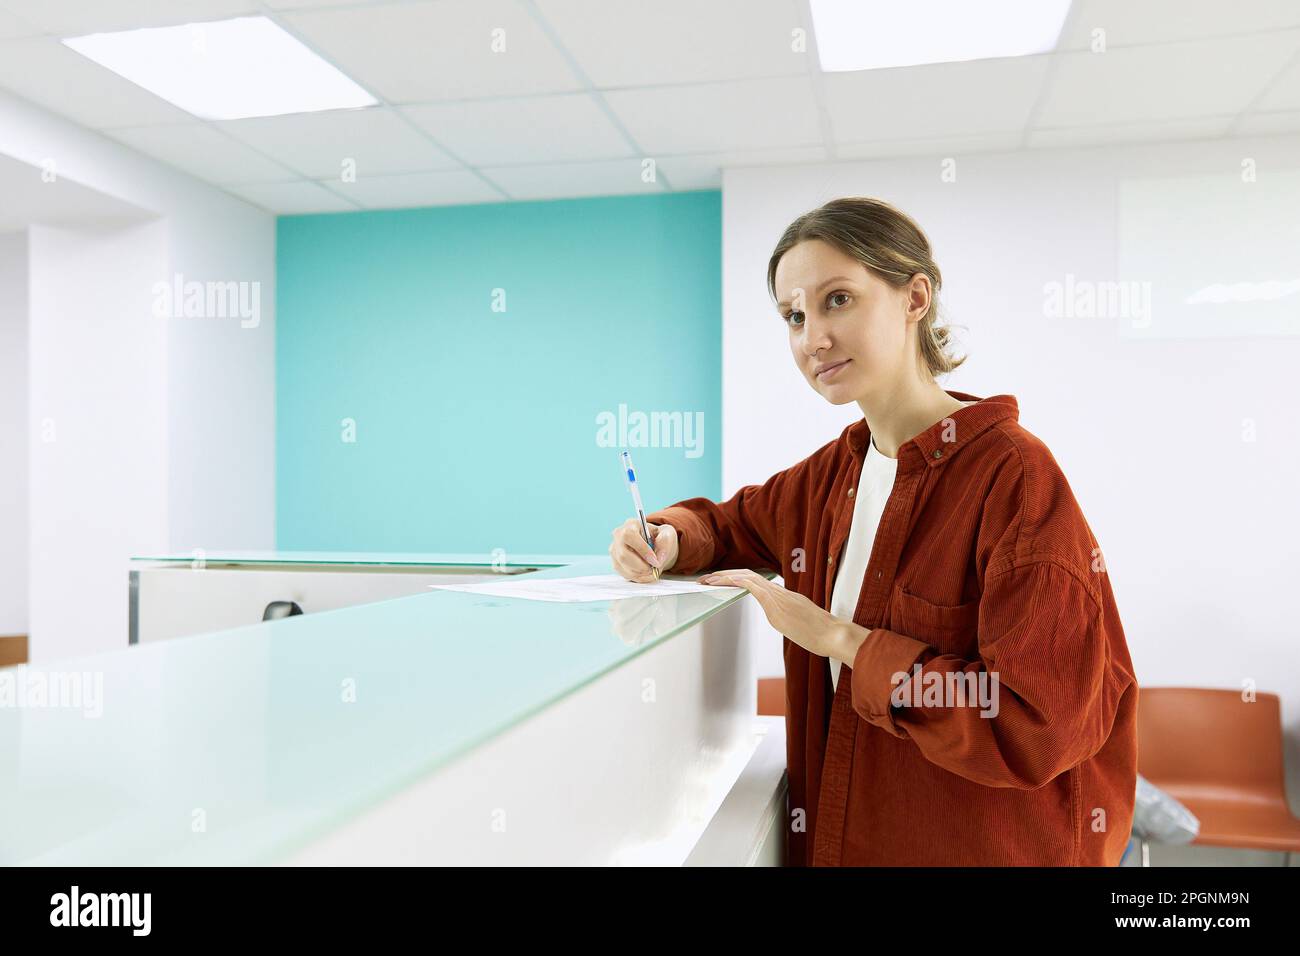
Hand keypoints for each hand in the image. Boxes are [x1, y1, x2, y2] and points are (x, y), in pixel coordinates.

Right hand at [610, 519, 678, 582]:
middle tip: (654, 569)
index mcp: (631, 524)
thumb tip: (658, 559)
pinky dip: (638, 577)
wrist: (655, 545)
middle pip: (623, 555)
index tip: (655, 561)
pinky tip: (646, 574)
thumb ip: (665, 543)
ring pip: (623, 566)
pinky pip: (624, 574)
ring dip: (640, 573)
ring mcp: (615, 550)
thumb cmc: (660, 537)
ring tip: (652, 571)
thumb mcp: (668, 534)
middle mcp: (618, 536)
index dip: (642, 550)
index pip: (629, 536)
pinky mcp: (616, 562)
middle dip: (641, 566)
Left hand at [697, 568, 866, 664]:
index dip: (738, 579)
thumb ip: (791, 617)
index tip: (723, 582)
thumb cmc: (823, 634)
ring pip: (747, 579)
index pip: (757, 582)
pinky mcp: (778, 605)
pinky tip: (724, 582)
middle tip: (707, 579)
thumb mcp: (802, 623)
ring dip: (725, 578)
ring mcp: (779, 598)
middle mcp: (780, 593)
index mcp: (786, 597)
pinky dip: (737, 582)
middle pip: (748, 576)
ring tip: (707, 580)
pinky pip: (754, 588)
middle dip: (725, 576)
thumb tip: (785, 619)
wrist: (835, 635)